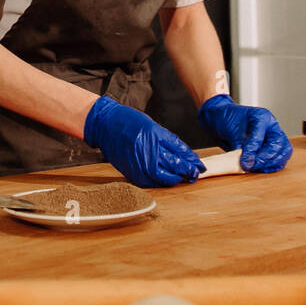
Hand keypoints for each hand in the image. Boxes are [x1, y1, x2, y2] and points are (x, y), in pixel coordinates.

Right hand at [83, 96, 204, 186]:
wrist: (106, 125)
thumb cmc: (129, 121)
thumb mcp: (153, 126)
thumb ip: (168, 141)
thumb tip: (184, 154)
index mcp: (156, 136)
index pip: (180, 152)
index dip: (192, 160)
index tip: (199, 165)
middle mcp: (148, 151)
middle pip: (175, 166)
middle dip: (188, 171)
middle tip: (195, 174)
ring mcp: (139, 163)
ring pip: (164, 178)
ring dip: (176, 179)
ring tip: (182, 178)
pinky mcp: (131, 172)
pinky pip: (150, 182)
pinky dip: (160, 182)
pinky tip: (166, 180)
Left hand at [197, 94, 292, 171]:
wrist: (222, 121)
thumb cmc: (226, 120)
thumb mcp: (230, 130)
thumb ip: (240, 145)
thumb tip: (248, 162)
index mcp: (262, 117)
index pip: (262, 134)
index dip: (254, 149)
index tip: (245, 161)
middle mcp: (271, 127)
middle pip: (279, 145)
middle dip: (266, 158)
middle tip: (253, 166)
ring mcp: (273, 138)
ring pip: (283, 152)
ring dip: (270, 163)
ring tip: (255, 168)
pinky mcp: (271, 148)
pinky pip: (279, 159)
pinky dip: (271, 166)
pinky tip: (260, 169)